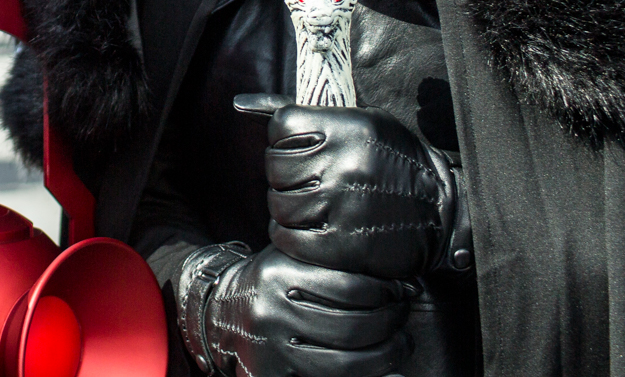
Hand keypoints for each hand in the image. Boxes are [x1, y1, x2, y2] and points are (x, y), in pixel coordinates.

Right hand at [176, 242, 410, 376]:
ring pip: (345, 366)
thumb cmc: (272, 280)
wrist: (222, 310)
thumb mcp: (294, 258)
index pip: (351, 287)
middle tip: (402, 319)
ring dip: (385, 357)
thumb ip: (335, 264)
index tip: (400, 292)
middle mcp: (272, 314)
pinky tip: (382, 372)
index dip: (386, 292)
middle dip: (390, 325)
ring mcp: (272, 352)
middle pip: (352, 329)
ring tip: (398, 346)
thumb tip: (402, 285)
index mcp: (279, 276)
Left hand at [237, 95, 471, 280]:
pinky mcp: (342, 245)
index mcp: (350, 128)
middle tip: (306, 179)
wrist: (444, 214)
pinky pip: (288, 238)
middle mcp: (344, 164)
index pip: (281, 125)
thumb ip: (308, 114)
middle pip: (274, 167)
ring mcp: (342, 205)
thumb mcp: (364, 122)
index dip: (283, 138)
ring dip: (287, 207)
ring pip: (278, 204)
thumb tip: (240, 103)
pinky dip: (291, 236)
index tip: (298, 147)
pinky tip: (310, 229)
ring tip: (311, 205)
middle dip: (285, 174)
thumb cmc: (397, 162)